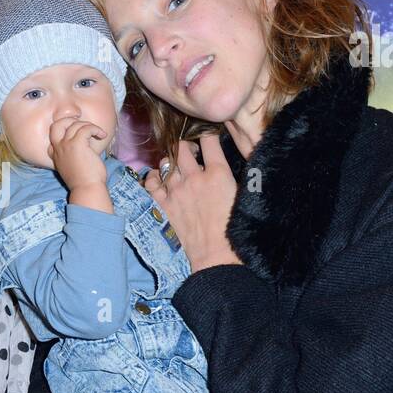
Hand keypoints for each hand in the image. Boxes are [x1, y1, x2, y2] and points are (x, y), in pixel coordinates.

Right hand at [47, 115, 108, 196]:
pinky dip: (96, 129)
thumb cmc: (84, 182)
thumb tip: (88, 148)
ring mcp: (66, 145)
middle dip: (69, 120)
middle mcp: (58, 149)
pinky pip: (86, 128)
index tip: (76, 138)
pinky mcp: (78, 144)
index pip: (52, 140)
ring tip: (98, 134)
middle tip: (83, 125)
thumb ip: (74, 157)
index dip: (63, 135)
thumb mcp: (73, 168)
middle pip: (57, 125)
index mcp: (56, 156)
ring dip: (89, 126)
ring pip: (75, 125)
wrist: (87, 188)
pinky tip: (102, 135)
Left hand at [143, 135, 241, 272]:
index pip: (208, 141)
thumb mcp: (241, 196)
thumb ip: (230, 176)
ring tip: (177, 167)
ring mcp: (176, 191)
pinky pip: (151, 182)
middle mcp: (194, 177)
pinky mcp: (164, 205)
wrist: (217, 255)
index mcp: (218, 173)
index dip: (208, 137)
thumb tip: (223, 164)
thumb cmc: (234, 228)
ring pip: (166, 163)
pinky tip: (159, 179)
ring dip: (171, 162)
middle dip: (186, 146)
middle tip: (192, 152)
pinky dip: (154, 177)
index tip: (208, 141)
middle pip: (182, 148)